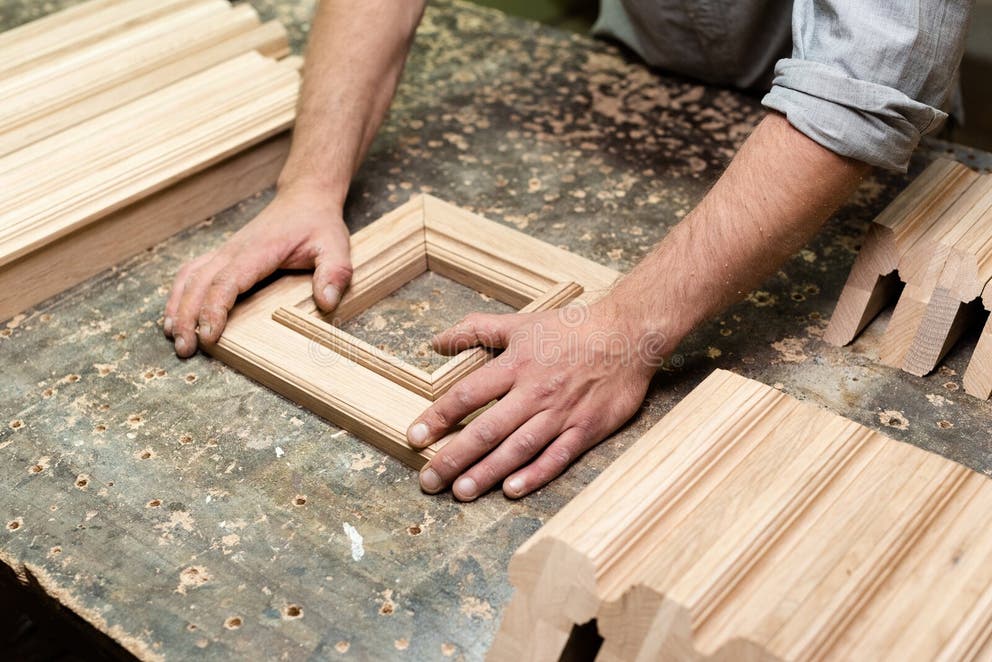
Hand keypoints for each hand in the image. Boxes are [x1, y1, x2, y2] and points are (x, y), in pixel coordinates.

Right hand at [163, 184, 351, 356]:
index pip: (226, 282)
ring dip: (178, 307)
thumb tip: (327, 303)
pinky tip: (176, 315)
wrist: (304, 199)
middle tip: (185, 349)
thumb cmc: (318, 225)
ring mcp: (225, 252)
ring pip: (190, 278)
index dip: (213, 310)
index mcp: (258, 251)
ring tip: (173, 337)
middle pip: (199, 284)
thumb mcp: (336, 247)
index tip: (208, 337)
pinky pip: (193, 273)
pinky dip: (180, 294)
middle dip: (187, 317)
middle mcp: (234, 251)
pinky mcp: (223, 255)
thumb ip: (334, 274)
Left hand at [406, 298, 668, 499]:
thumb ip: (476, 330)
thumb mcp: (521, 323)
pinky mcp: (586, 429)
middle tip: (429, 481)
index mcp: (516, 365)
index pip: (467, 395)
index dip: (438, 418)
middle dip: (454, 457)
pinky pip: (556, 457)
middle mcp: (535, 392)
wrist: (628, 335)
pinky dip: (534, 474)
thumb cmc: (571, 329)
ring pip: (518, 449)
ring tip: (461, 491)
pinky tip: (511, 490)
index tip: (414, 439)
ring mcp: (561, 414)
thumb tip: (436, 341)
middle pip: (487, 430)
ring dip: (487, 472)